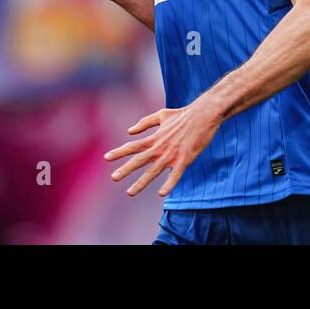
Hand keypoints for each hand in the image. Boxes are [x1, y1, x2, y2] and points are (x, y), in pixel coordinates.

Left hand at [103, 98, 223, 196]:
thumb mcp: (161, 115)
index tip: (106, 157)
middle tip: (113, 178)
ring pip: (153, 172)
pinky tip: (161, 193)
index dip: (119, 152)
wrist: (203, 115)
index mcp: (154, 138)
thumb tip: (130, 131)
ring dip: (140, 183)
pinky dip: (168, 184)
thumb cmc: (183, 115)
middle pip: (139, 161)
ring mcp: (171, 155)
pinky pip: (175, 175)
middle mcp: (159, 148)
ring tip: (129, 192)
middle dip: (125, 170)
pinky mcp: (184, 160)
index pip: (132, 146)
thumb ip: (145, 123)